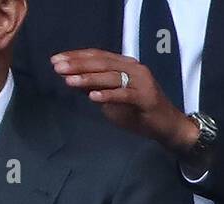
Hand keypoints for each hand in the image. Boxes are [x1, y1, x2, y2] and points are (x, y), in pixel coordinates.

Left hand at [51, 49, 198, 155]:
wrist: (169, 127)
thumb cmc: (140, 113)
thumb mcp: (113, 98)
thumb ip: (95, 87)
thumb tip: (70, 79)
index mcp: (126, 65)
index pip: (98, 56)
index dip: (76, 56)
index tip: (55, 60)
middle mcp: (134, 68)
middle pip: (102, 63)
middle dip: (78, 65)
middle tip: (57, 67)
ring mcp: (142, 82)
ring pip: (111, 76)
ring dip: (88, 78)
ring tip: (69, 81)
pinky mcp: (147, 97)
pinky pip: (124, 94)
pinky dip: (108, 95)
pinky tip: (92, 97)